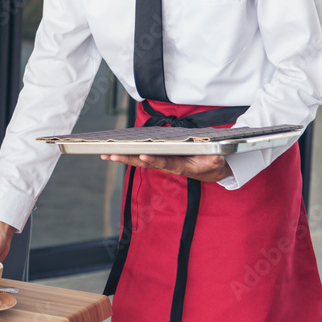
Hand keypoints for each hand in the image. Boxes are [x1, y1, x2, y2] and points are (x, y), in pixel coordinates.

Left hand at [101, 153, 231, 182]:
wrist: (210, 170)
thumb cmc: (211, 164)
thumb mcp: (216, 162)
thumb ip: (215, 160)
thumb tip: (216, 157)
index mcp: (180, 166)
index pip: (165, 163)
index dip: (154, 160)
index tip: (142, 155)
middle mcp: (167, 165)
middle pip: (145, 163)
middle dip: (128, 159)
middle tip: (110, 155)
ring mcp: (161, 162)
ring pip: (139, 160)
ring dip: (122, 157)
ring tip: (105, 154)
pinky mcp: (159, 158)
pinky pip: (141, 156)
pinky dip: (128, 154)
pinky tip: (114, 151)